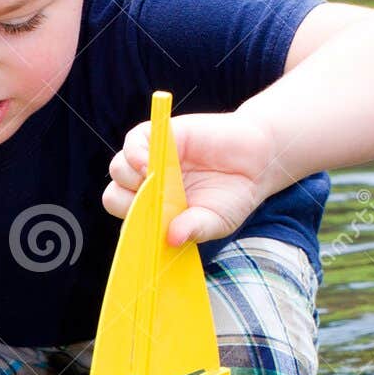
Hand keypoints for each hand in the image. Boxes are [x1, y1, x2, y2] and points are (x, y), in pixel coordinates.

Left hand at [102, 109, 275, 245]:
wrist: (258, 158)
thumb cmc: (233, 195)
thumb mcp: (217, 220)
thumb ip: (194, 228)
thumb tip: (171, 239)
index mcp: (156, 212)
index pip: (129, 221)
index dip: (132, 226)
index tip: (146, 231)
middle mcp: (148, 187)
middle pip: (115, 196)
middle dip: (127, 204)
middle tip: (151, 205)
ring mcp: (152, 161)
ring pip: (119, 169)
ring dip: (129, 180)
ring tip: (154, 183)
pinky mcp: (160, 135)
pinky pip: (133, 142)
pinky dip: (135, 153)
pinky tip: (149, 164)